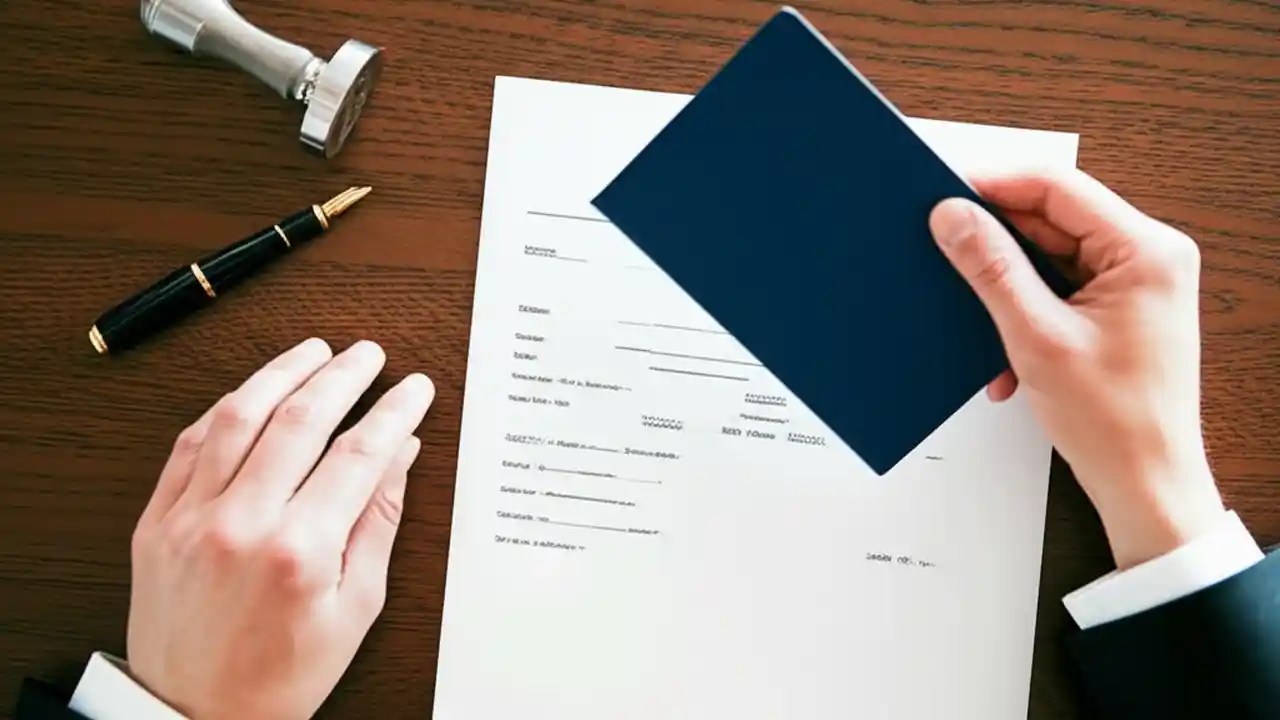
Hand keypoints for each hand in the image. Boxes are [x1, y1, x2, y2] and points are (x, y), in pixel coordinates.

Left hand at [127, 338, 434, 718]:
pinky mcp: (156, 521)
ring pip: (240, 415)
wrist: (195, 714)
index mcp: (299, 551)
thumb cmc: (280, 675)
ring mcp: (191, 518)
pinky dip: (225, 408)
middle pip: (300, 419)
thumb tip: (398, 455)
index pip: (358, 453)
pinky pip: (190, 443)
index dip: (393, 410)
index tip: (413, 389)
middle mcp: (241, 524)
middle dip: (343, 375)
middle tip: (369, 354)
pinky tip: (252, 392)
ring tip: (314, 351)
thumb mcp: (355, 607)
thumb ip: (376, 522)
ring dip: (281, 372)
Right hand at [929, 170, 1222, 569]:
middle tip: (945, 249)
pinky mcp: (1119, 312)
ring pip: (1050, 258)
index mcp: (1145, 250)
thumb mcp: (1036, 337)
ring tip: (978, 317)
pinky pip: (1058, 291)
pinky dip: (1024, 314)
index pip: (1058, 189)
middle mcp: (1148, 258)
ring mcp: (1135, 286)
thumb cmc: (1115, 423)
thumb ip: (991, 269)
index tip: (946, 195)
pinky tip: (1004, 354)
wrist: (1146, 485)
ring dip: (1007, 288)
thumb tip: (953, 217)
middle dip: (997, 243)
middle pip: (1053, 221)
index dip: (996, 187)